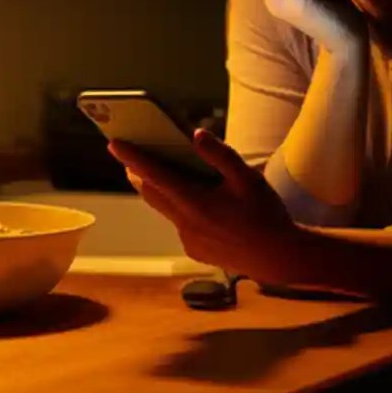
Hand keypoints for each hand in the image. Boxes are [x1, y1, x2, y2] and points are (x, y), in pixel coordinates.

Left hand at [108, 129, 301, 281]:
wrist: (278, 259)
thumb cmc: (265, 214)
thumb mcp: (247, 179)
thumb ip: (220, 155)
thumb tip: (196, 134)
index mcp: (195, 201)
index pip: (155, 174)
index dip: (132, 157)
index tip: (113, 143)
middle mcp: (185, 222)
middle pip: (151, 193)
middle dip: (138, 174)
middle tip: (130, 157)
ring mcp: (188, 239)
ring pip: (166, 210)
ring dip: (162, 192)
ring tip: (164, 175)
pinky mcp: (194, 250)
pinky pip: (181, 225)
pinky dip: (183, 210)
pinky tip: (201, 206)